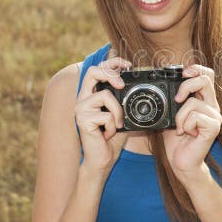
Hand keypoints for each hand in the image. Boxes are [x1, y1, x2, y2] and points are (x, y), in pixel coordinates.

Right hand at [74, 57, 131, 179]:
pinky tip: (107, 134)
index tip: (127, 64)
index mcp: (92, 94)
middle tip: (122, 85)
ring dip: (118, 112)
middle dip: (111, 73)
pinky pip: (106, 115)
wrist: (102, 159)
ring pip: (105, 96)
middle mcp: (83, 98)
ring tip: (116, 125)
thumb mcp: (122, 114)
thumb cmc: (112, 137)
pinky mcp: (82, 119)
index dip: (112, 62)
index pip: (98, 69)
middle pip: (93, 71)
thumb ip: (125, 100)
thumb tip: (140, 86)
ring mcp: (81, 108)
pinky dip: (113, 125)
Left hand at [162, 64, 221, 183]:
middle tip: (177, 99)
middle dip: (186, 86)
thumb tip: (162, 85)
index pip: (207, 74)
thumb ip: (173, 100)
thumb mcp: (171, 114)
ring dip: (179, 116)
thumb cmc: (176, 139)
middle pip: (205, 80)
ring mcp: (215, 116)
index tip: (182, 74)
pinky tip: (186, 134)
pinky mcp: (213, 127)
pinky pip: (195, 117)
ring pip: (193, 102)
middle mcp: (212, 106)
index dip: (195, 69)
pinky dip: (185, 125)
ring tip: (180, 128)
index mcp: (204, 100)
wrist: (182, 162)